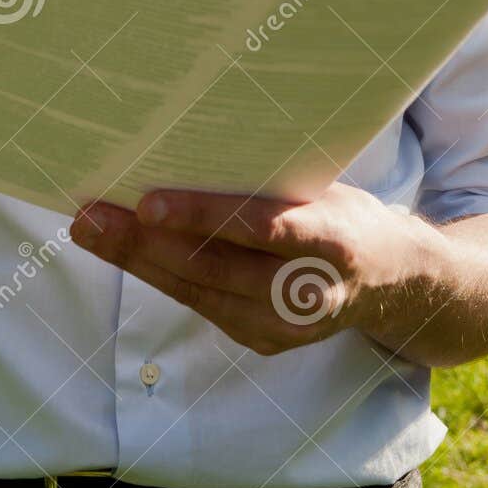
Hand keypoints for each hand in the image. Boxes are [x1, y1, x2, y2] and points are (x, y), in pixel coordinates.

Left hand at [69, 183, 422, 355]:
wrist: (398, 285)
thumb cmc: (350, 216)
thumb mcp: (325, 190)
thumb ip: (270, 187)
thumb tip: (186, 147)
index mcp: (333, 242)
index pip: (260, 228)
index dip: (202, 217)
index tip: (147, 203)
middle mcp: (308, 293)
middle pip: (212, 268)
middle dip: (142, 242)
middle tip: (89, 214)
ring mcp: (284, 325)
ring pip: (196, 292)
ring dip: (135, 261)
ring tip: (88, 230)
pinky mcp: (263, 340)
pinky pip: (200, 305)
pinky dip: (159, 276)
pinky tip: (123, 250)